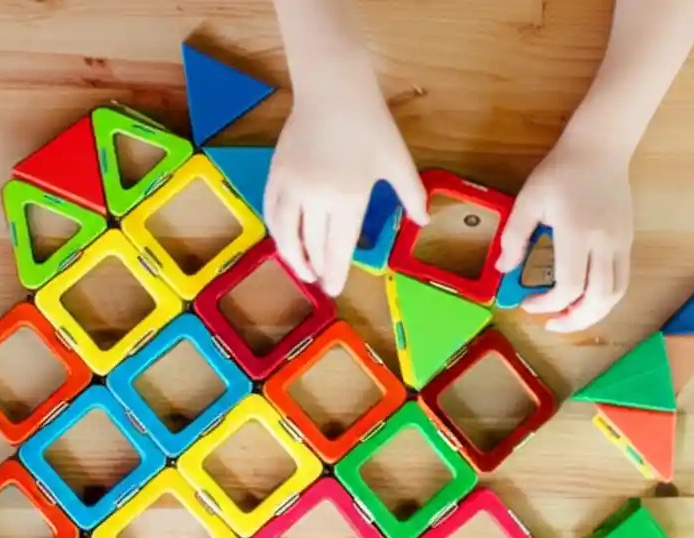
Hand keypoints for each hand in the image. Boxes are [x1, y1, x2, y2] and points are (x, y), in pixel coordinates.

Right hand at [265, 86, 428, 296]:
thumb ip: (412, 195)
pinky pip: (270, 212)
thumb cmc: (370, 124)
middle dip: (316, 269)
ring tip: (302, 269)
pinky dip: (276, 231)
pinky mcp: (275, 173)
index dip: (335, 273)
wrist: (333, 89)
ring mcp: (291, 186)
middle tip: (322, 284)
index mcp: (348, 198)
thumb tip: (423, 223)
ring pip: (284, 233)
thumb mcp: (398, 161)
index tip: (333, 291)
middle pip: (311, 245)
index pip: (337, 248)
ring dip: (291, 256)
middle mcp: (315, 198)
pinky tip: (285, 239)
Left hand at [496, 142, 633, 331]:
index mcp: (577, 233)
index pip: (570, 286)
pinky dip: (603, 298)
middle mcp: (604, 243)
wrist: (600, 147)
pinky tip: (584, 297)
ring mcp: (621, 243)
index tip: (528, 303)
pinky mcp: (628, 240)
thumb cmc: (559, 171)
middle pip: (599, 299)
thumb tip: (503, 270)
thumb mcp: (528, 200)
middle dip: (575, 321)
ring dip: (593, 314)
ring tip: (568, 317)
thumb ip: (514, 237)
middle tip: (551, 325)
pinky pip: (621, 280)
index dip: (549, 304)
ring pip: (616, 294)